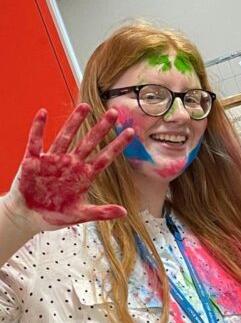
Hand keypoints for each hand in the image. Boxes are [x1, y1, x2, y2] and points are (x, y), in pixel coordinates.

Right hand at [5, 105, 133, 233]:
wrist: (28, 217)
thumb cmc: (54, 215)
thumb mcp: (80, 215)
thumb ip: (102, 212)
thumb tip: (124, 213)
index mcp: (84, 175)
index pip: (105, 157)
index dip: (118, 145)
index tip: (131, 132)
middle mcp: (71, 163)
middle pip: (89, 142)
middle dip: (101, 127)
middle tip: (114, 111)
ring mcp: (53, 160)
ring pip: (65, 136)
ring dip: (74, 122)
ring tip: (84, 106)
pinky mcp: (33, 160)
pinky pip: (35, 141)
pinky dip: (38, 127)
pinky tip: (43, 113)